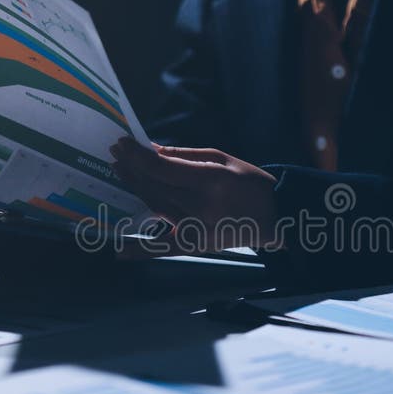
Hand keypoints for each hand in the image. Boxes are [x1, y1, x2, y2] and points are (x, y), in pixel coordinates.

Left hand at [110, 139, 278, 255]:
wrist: (276, 217)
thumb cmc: (250, 182)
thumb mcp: (222, 158)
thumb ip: (184, 155)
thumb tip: (151, 149)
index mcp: (211, 180)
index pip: (163, 168)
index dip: (138, 155)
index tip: (123, 142)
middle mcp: (201, 206)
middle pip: (155, 186)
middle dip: (132, 167)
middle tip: (116, 151)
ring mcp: (197, 228)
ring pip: (155, 206)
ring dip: (134, 187)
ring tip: (119, 169)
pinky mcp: (196, 245)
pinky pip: (164, 248)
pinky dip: (142, 250)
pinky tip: (120, 251)